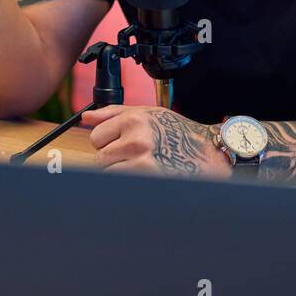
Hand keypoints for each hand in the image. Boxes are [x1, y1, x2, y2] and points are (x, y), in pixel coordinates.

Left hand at [83, 105, 229, 178]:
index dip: (107, 142)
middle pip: (100, 157)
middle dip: (112, 159)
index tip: (119, 143)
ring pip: (108, 173)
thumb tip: (86, 118)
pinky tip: (145, 173)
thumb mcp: (149, 113)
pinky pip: (121, 182)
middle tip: (134, 156)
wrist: (208, 154)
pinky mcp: (147, 178)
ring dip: (120, 171)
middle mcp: (136, 139)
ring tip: (141, 164)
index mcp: (134, 119)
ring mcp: (141, 161)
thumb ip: (114, 113)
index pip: (96, 136)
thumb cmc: (179, 133)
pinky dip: (128, 180)